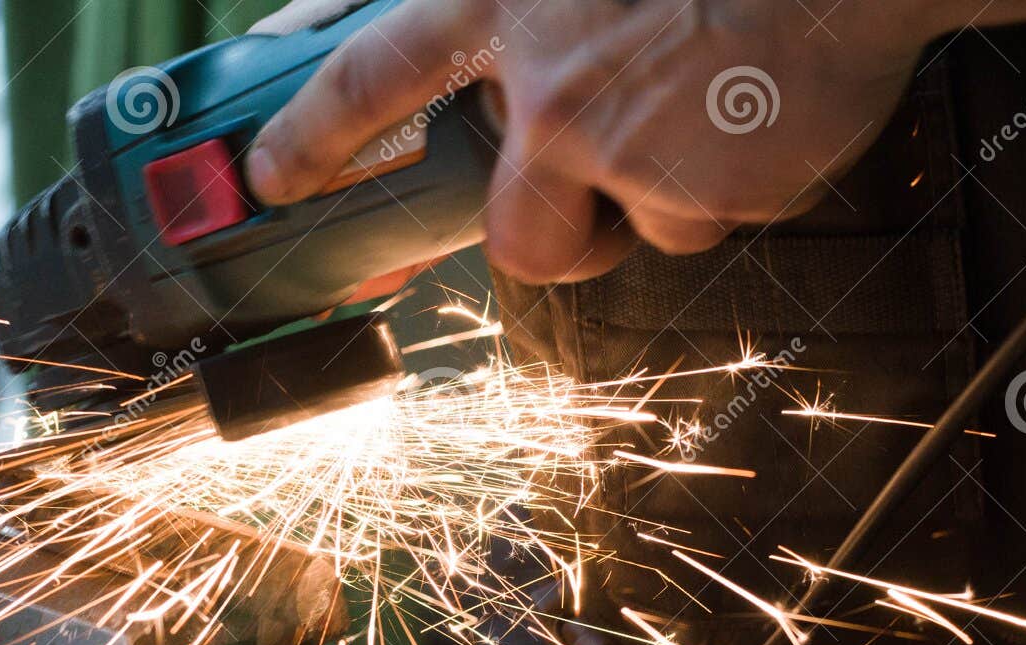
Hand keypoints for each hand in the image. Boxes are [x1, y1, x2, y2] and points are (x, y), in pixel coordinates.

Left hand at [245, 0, 963, 282]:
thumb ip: (505, 4)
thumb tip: (413, 23)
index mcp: (510, 0)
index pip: (373, 77)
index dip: (313, 135)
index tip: (272, 177)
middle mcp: (550, 84)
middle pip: (511, 236)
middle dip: (549, 239)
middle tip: (592, 203)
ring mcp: (622, 148)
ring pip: (620, 235)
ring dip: (653, 204)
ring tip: (704, 124)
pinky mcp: (698, 193)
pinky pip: (697, 227)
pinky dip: (727, 190)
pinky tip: (752, 122)